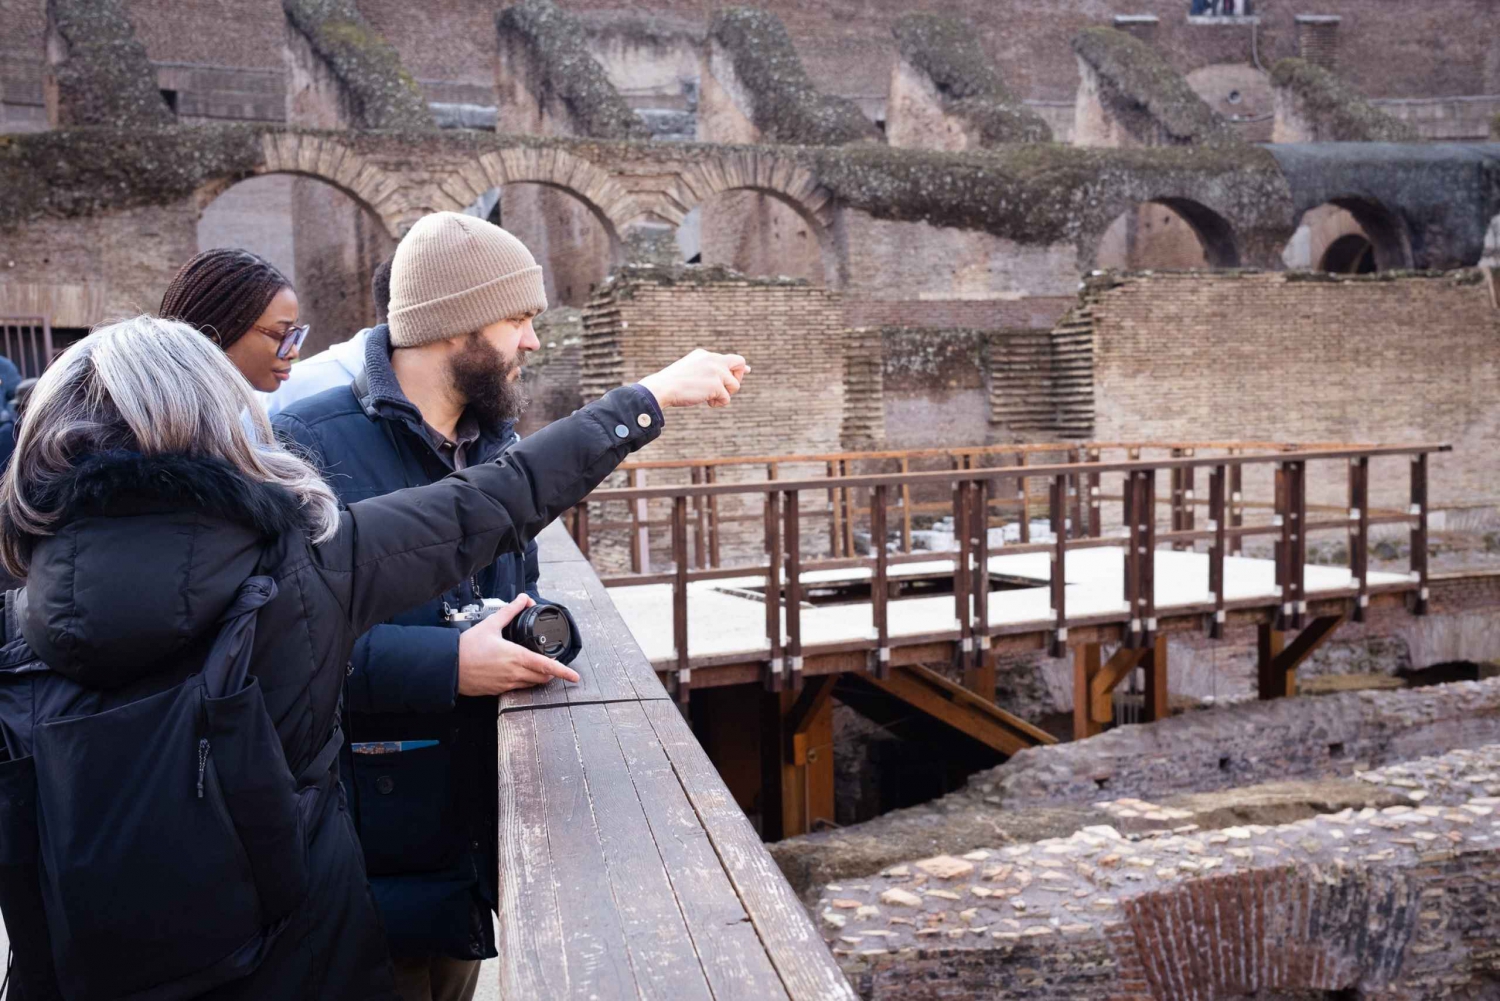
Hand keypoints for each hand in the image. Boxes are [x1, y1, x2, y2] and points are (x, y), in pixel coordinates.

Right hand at [456, 594, 579, 695]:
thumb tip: (522, 599)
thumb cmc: (467, 648)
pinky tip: (519, 673)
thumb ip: (510, 611)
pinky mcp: (498, 690)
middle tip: (555, 666)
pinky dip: (524, 681)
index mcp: (515, 656)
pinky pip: (518, 688)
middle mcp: (514, 673)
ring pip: (531, 684)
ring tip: (539, 668)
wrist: (448, 667)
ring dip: (539, 677)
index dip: (563, 672)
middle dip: (552, 673)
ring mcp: (506, 684)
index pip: (546, 666)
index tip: (575, 676)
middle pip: (542, 678)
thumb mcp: (491, 624)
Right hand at [638, 349, 748, 408]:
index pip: (729, 358)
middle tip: (725, 388)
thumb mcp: (692, 371)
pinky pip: (726, 398)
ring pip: (735, 385)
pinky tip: (706, 401)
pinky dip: (717, 403)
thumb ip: (709, 370)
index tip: (746, 371)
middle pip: (740, 363)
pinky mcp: (716, 384)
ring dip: (724, 394)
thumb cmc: (674, 384)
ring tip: (708, 397)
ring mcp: (716, 371)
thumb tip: (726, 375)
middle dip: (738, 377)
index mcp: (704, 355)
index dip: (737, 369)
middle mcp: (713, 359)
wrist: (662, 388)